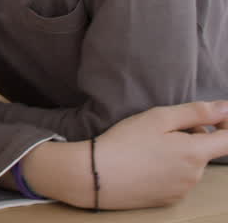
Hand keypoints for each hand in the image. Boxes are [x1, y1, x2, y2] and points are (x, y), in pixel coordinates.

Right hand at [24, 100, 227, 209]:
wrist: (94, 175)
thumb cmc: (124, 142)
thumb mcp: (157, 118)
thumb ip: (196, 112)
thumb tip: (226, 108)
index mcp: (195, 153)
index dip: (227, 124)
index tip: (214, 117)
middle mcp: (195, 175)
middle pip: (205, 151)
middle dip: (192, 137)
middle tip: (160, 128)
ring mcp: (182, 190)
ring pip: (191, 165)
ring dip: (179, 153)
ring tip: (147, 146)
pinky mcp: (168, 200)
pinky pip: (178, 180)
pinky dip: (168, 169)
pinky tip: (145, 164)